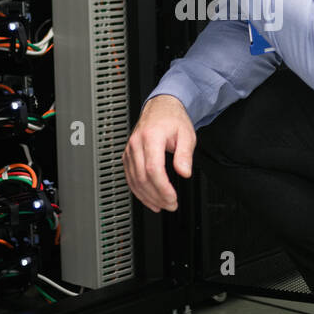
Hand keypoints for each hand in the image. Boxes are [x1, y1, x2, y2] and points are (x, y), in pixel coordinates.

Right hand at [123, 94, 196, 210]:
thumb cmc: (173, 119)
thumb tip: (184, 172)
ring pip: (134, 180)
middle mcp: (136, 144)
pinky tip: (149, 199)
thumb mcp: (186, 134)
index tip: (172, 198)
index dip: (162, 188)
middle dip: (157, 196)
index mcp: (151, 137)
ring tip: (162, 205)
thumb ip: (185, 154)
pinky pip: (130, 177)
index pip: (153, 169)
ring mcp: (130, 150)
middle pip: (142, 177)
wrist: (161, 107)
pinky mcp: (128, 156)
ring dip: (147, 197)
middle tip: (171, 205)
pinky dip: (138, 191)